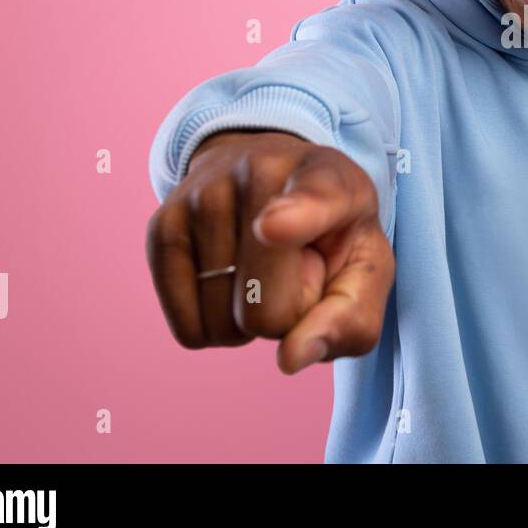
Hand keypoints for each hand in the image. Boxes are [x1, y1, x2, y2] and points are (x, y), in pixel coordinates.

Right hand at [145, 130, 393, 373]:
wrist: (268, 169)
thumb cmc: (329, 231)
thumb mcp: (366, 265)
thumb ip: (351, 318)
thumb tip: (290, 358)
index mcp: (328, 179)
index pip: (313, 200)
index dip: (295, 218)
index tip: (272, 227)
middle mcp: (258, 174)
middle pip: (265, 311)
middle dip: (287, 314)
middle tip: (297, 269)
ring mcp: (202, 198)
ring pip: (224, 326)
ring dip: (247, 318)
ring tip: (262, 267)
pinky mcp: (161, 228)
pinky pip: (188, 331)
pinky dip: (214, 326)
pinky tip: (229, 280)